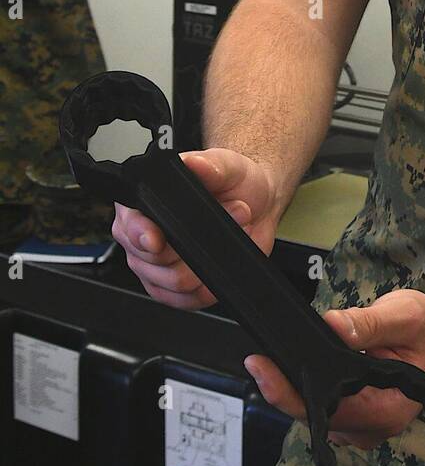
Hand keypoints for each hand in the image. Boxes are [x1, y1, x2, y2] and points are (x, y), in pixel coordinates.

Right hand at [112, 148, 279, 308]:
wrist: (255, 203)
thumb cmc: (232, 182)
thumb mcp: (227, 165)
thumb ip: (211, 165)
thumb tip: (194, 164)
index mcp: (143, 202)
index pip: (129, 225)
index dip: (141, 235)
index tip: (157, 239)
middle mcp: (142, 235)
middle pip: (148, 262)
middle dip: (191, 245)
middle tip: (218, 220)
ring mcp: (156, 265)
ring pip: (171, 283)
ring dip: (207, 262)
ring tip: (226, 234)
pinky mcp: (174, 288)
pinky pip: (185, 301)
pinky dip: (207, 287)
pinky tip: (217, 265)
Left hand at [245, 288, 424, 447]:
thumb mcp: (404, 316)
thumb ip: (369, 323)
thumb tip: (333, 325)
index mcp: (385, 411)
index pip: (326, 409)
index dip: (289, 391)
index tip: (262, 367)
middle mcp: (370, 427)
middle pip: (312, 415)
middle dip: (284, 387)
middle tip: (258, 359)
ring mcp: (360, 426)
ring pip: (313, 413)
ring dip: (293, 387)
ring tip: (271, 359)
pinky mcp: (352, 415)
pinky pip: (321, 406)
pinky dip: (306, 386)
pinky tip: (293, 365)